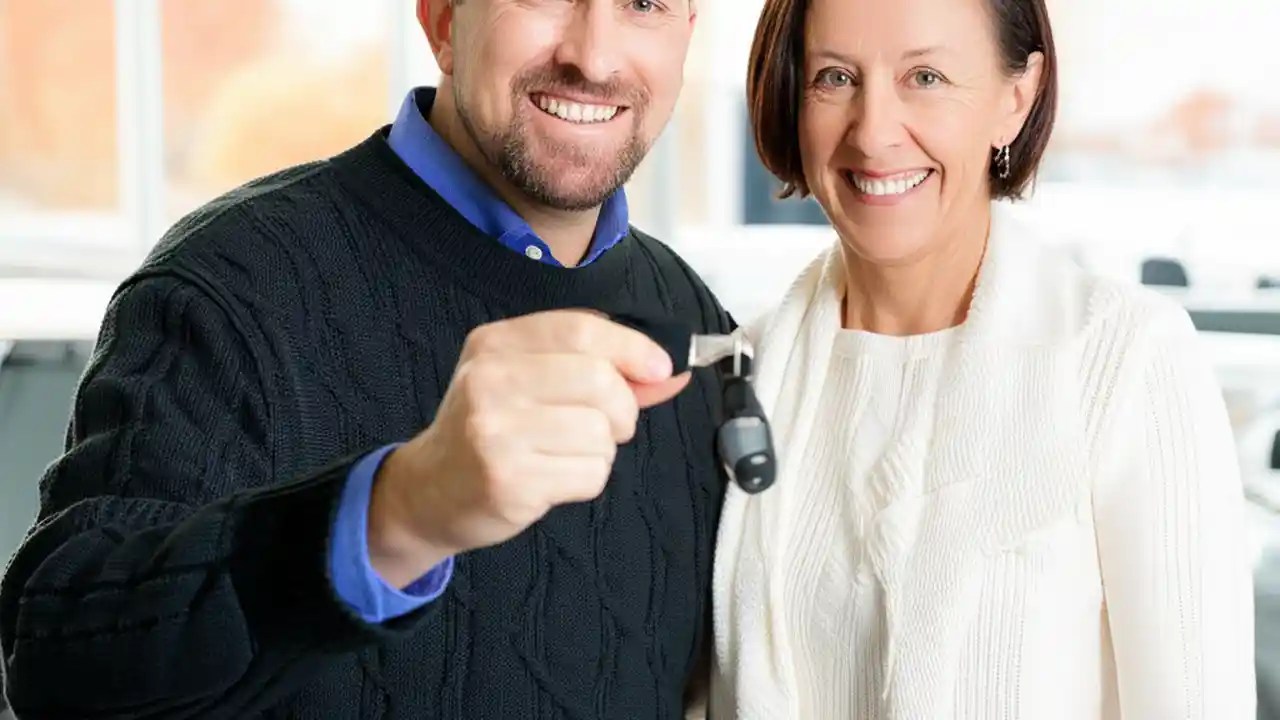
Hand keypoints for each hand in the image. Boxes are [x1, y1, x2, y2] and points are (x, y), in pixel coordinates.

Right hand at [367, 309, 690, 587]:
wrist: (428, 491)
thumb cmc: (491, 429)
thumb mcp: (530, 381)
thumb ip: (601, 370)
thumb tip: (671, 370)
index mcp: (494, 344)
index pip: (581, 330)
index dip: (632, 348)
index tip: (660, 367)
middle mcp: (489, 381)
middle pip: (599, 381)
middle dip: (622, 409)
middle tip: (606, 426)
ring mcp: (495, 431)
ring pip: (600, 433)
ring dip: (601, 451)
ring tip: (564, 454)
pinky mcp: (508, 481)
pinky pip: (589, 475)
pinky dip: (587, 480)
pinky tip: (553, 479)